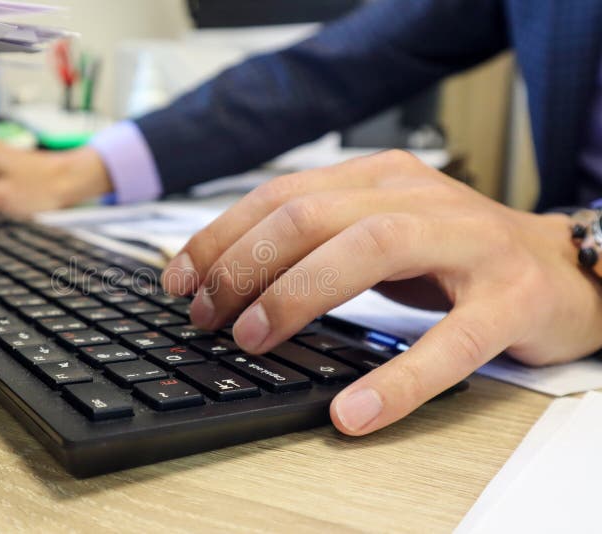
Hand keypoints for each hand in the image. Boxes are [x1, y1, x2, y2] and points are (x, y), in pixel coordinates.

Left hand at [161, 150, 601, 435]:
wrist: (560, 267)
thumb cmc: (454, 254)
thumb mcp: (376, 231)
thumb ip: (315, 241)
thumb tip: (228, 274)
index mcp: (377, 179)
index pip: (281, 195)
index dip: (221, 236)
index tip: (179, 279)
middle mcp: (417, 196)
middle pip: (309, 216)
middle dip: (243, 267)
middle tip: (208, 317)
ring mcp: (468, 242)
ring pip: (367, 250)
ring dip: (295, 297)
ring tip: (252, 339)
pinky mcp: (510, 298)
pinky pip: (450, 341)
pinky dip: (397, 379)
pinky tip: (354, 413)